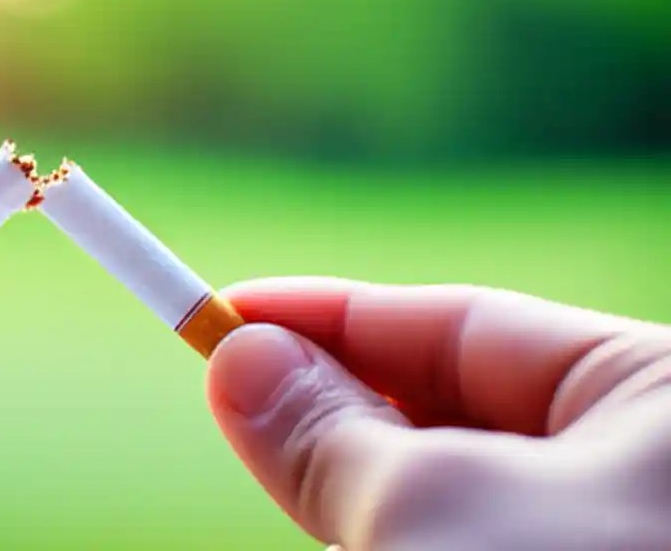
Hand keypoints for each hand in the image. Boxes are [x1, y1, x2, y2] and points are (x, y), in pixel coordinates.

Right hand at [208, 277, 670, 550]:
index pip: (458, 324)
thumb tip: (238, 357)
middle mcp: (639, 466)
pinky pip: (457, 543)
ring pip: (447, 495)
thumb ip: (333, 432)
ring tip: (340, 530)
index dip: (327, 316)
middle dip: (342, 419)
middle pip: (446, 411)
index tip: (216, 314)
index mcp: (658, 395)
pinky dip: (398, 545)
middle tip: (242, 417)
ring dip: (367, 504)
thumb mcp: (437, 512)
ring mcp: (602, 537)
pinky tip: (362, 549)